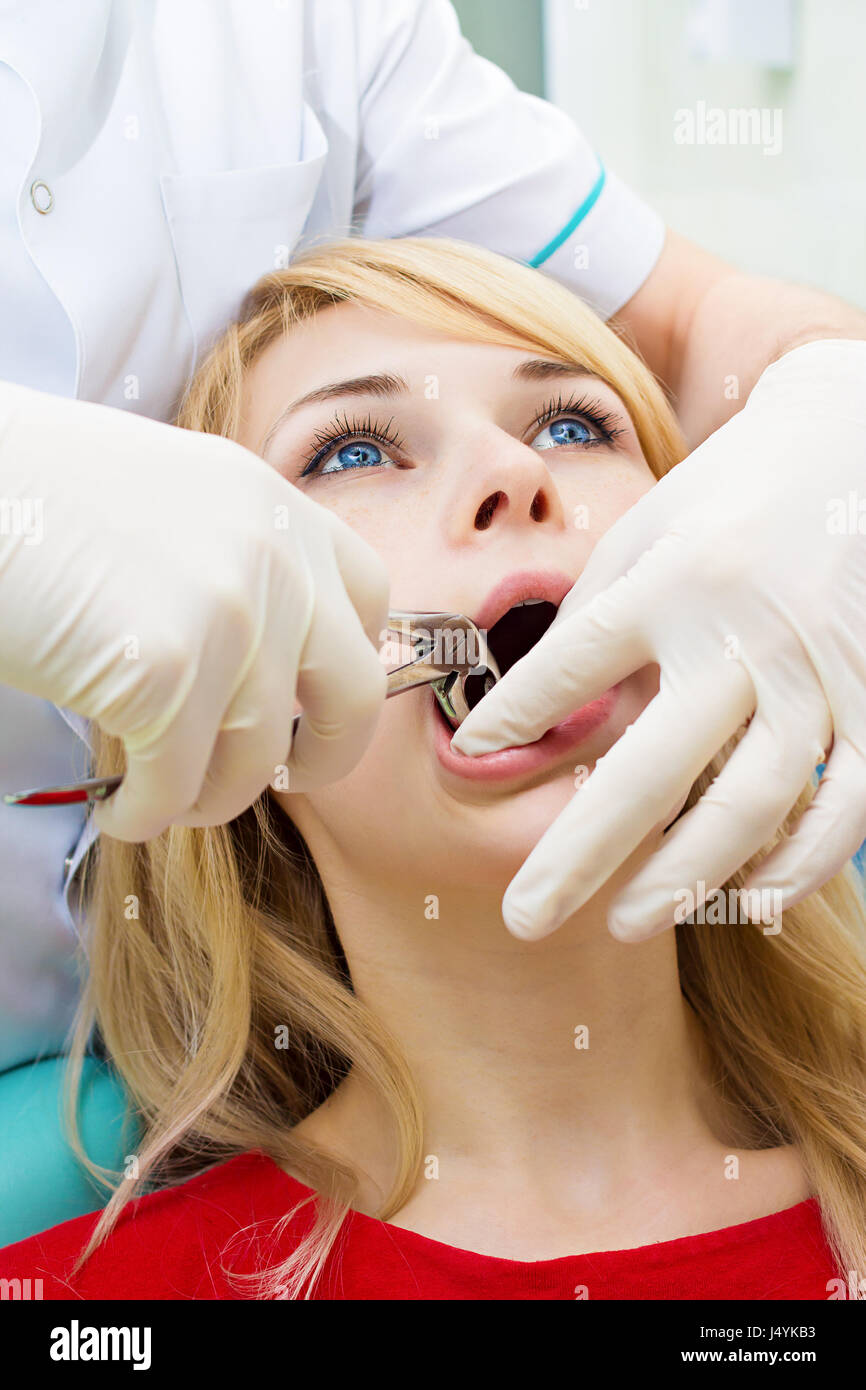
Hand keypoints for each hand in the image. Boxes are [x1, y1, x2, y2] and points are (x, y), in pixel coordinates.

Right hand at [0, 383, 388, 840]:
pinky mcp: (168, 673)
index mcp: (275, 505)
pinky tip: (121, 810)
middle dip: (325, 757)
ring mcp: (230, 615)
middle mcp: (274, 557)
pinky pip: (177, 785)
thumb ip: (232, 560)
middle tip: (281, 780)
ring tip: (162, 799)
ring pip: (254, 761)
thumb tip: (258, 660)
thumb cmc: (33, 494)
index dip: (348, 663)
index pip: (367, 597)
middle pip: (353, 694)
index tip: (313, 703)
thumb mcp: (168, 500)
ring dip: (208, 797)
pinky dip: (148, 814)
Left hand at [451, 340, 865, 941]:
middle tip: (527, 917)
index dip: (519, 716)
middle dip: (583, 853)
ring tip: (626, 922)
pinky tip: (744, 899)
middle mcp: (743, 634)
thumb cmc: (731, 499)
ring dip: (684, 877)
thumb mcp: (648, 536)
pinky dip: (794, 864)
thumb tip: (542, 716)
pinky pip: (840, 807)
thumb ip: (598, 624)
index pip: (577, 665)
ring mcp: (817, 674)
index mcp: (674, 582)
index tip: (469, 758)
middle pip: (653, 767)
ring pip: (750, 805)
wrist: (853, 446)